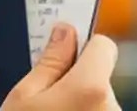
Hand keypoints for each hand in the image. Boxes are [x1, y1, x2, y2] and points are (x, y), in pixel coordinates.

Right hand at [1, 23, 120, 110]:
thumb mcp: (24, 97)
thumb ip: (49, 63)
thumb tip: (65, 31)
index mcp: (91, 86)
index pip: (103, 46)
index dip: (82, 46)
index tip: (60, 55)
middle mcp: (112, 105)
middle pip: (98, 75)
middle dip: (75, 80)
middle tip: (45, 96)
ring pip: (97, 98)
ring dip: (79, 102)